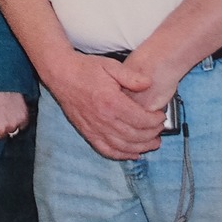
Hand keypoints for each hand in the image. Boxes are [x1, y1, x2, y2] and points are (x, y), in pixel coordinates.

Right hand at [47, 53, 165, 159]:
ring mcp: (94, 128)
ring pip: (124, 146)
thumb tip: (149, 84)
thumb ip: (132, 76)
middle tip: (160, 129)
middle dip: (152, 134)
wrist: (61, 73)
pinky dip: (121, 155)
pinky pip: (106, 150)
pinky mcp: (87, 132)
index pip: (142, 119)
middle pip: (136, 135)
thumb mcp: (111, 65)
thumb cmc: (85, 68)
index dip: (155, 120)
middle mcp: (104, 119)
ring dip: (141, 147)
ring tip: (153, 143)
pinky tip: (132, 153)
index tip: (160, 115)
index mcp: (112, 102)